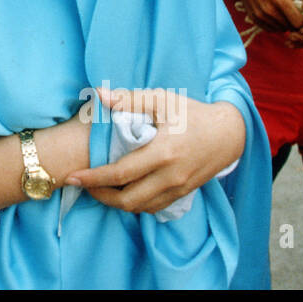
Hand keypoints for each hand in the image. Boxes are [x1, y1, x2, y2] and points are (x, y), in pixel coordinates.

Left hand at [66, 88, 245, 214]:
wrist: (229, 132)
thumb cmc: (192, 113)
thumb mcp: (162, 99)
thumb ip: (130, 98)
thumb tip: (99, 94)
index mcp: (162, 153)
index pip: (120, 173)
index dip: (93, 178)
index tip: (73, 177)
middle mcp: (170, 176)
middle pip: (128, 199)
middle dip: (100, 196)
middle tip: (83, 184)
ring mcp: (178, 188)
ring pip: (140, 207)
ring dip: (116, 203)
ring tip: (98, 189)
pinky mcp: (184, 193)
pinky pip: (154, 207)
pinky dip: (135, 204)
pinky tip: (123, 192)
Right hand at [225, 0, 302, 33]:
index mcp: (281, 1)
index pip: (299, 23)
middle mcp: (270, 11)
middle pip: (290, 27)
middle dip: (296, 23)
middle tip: (297, 14)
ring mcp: (261, 16)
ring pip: (281, 29)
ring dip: (286, 24)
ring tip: (285, 13)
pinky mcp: (255, 19)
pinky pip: (270, 29)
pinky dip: (276, 25)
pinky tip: (276, 15)